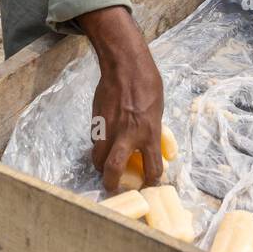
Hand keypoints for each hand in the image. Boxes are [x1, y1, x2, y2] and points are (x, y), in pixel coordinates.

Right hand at [80, 6, 163, 192]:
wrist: (125, 65)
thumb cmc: (147, 83)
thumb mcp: (157, 110)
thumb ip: (150, 129)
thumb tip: (146, 143)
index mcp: (149, 133)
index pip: (152, 167)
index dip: (151, 179)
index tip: (150, 182)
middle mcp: (127, 135)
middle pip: (112, 169)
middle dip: (111, 182)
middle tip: (113, 186)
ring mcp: (108, 128)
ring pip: (97, 157)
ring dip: (101, 164)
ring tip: (105, 165)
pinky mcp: (96, 120)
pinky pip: (95, 140)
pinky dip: (98, 146)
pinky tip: (104, 141)